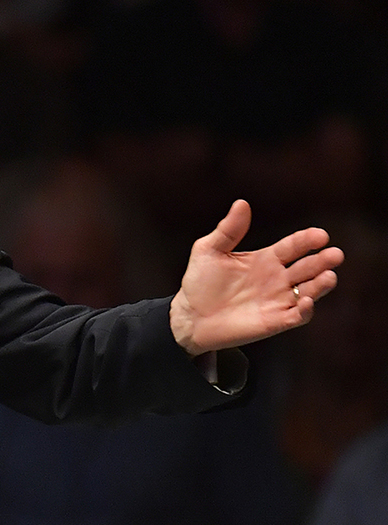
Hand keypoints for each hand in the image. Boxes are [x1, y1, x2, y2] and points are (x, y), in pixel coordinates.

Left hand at [169, 200, 343, 355]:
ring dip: (321, 284)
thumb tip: (241, 203)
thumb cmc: (199, 282)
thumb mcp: (209, 250)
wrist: (189, 316)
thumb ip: (228, 230)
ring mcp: (278, 300)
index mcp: (267, 258)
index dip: (308, 240)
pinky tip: (305, 301)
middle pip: (309, 267)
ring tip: (328, 276)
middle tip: (335, 255)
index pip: (295, 246)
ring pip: (310, 290)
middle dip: (323, 261)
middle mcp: (278, 278)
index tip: (321, 236)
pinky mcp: (275, 321)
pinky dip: (305, 309)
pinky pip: (297, 316)